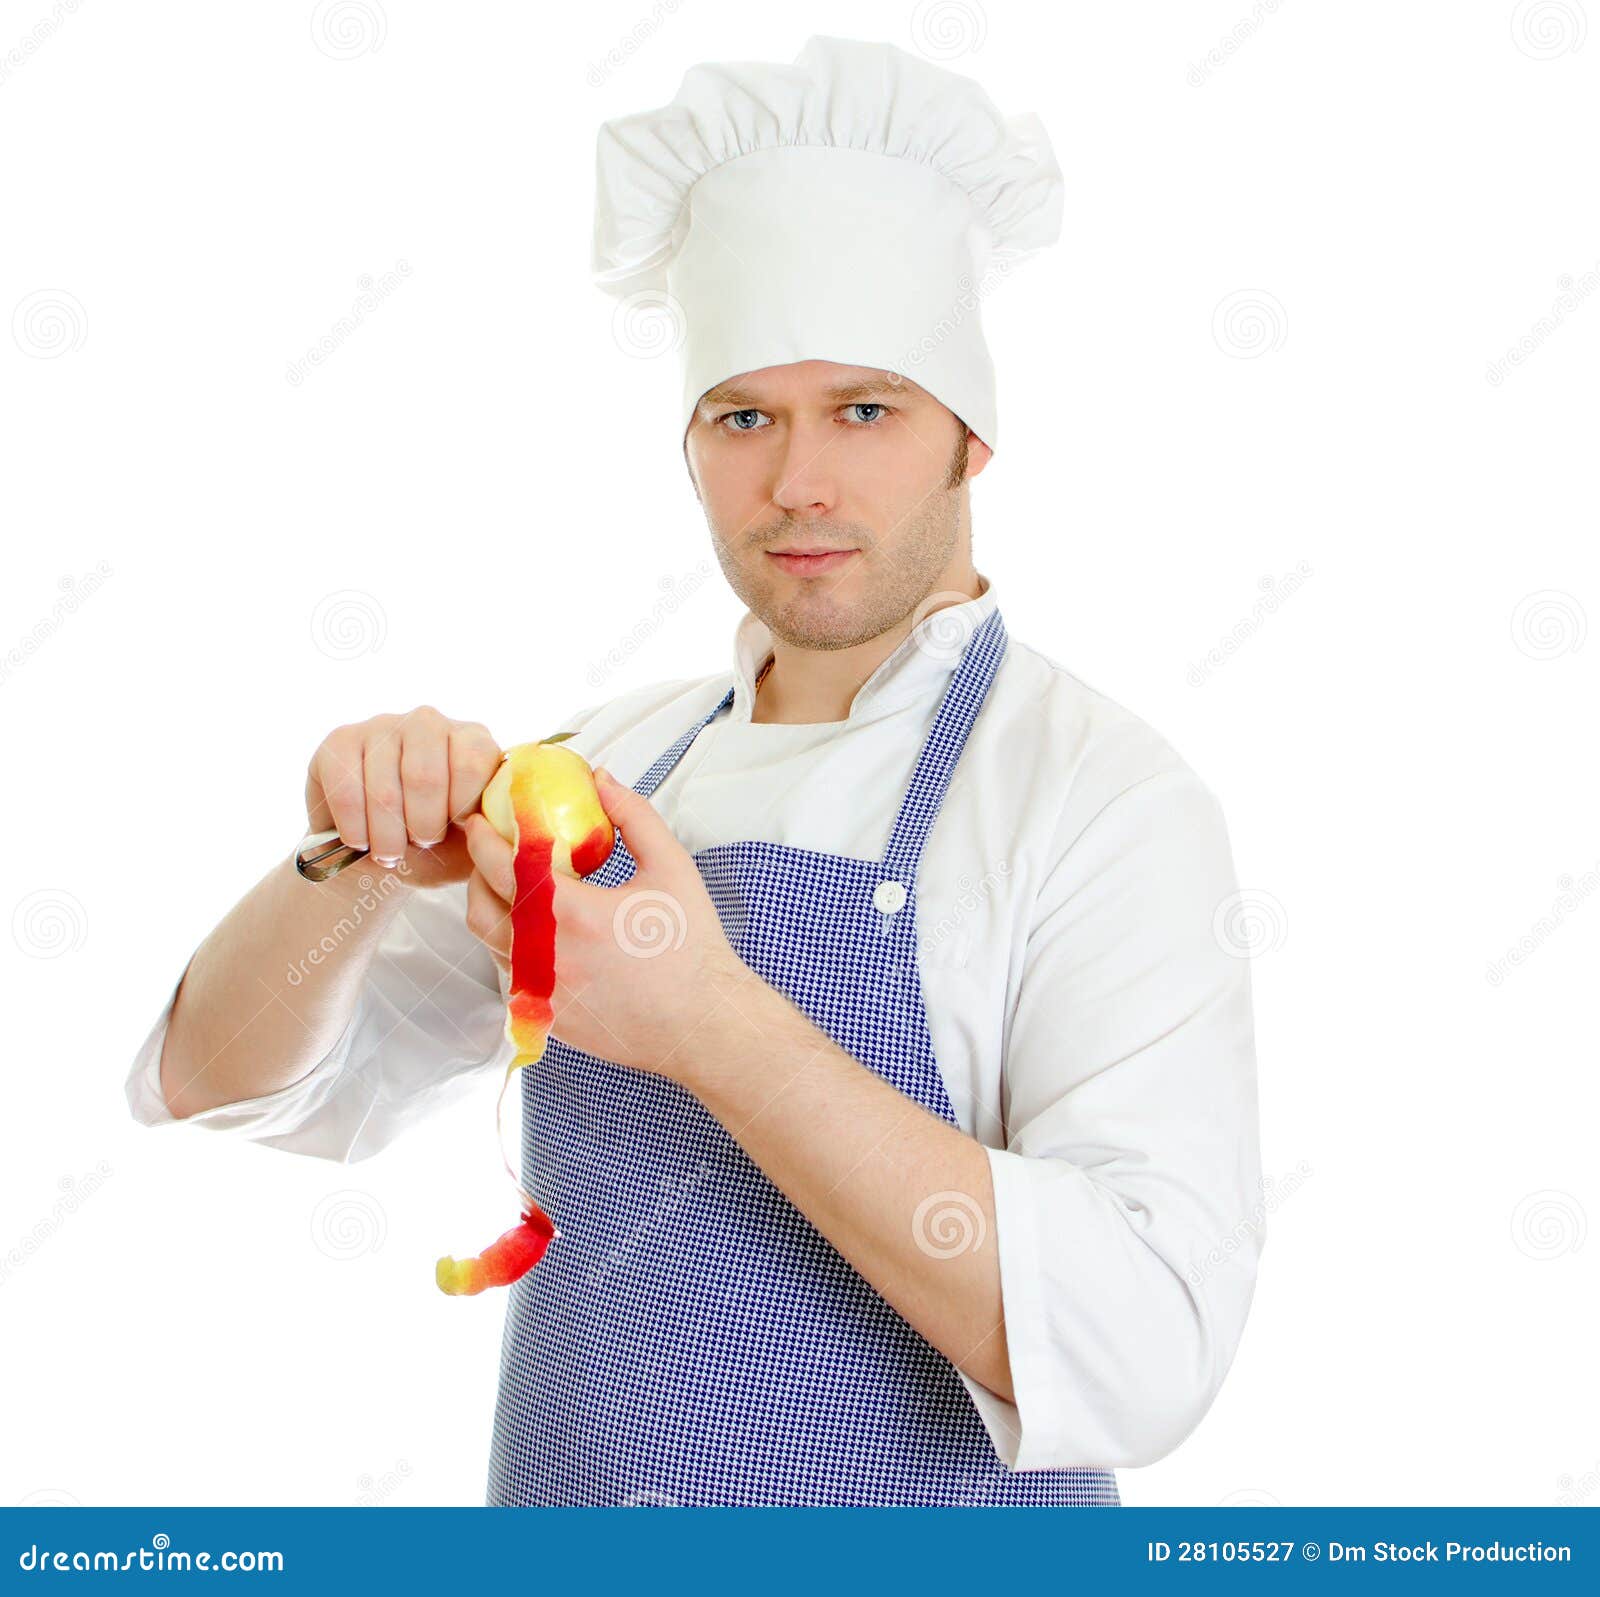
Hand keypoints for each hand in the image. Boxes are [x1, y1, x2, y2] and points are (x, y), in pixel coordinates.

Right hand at [305, 706, 500, 889]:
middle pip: (425, 777)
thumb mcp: (476, 843)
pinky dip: (355, 831)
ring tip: (391, 851)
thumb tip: (496, 824)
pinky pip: (346, 792)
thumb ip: (495, 828)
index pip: (473, 760)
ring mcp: (382, 726)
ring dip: (387, 839)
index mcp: (472, 739)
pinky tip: (361, 840)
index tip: (456, 831)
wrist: (378, 856)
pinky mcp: (339, 741)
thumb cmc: (438, 848)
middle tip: (421, 844)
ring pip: (383, 792)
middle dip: (423, 829)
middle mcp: (428, 722)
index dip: (462, 809)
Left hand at [462, 767, 754, 1078]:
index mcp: (570, 914)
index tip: (481, 818)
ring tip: (516, 888)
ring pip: (489, 943)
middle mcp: (544, 957)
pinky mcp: (545, 1016)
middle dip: (479, 872)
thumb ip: (633, 816)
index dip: (482, 836)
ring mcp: (541, 992)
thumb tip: (601, 779)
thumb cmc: (691, 945)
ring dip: (493, 909)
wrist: (701, 1022)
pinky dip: (514, 945)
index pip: (500, 865)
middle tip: (494, 850)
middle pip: (480, 904)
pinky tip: (541, 931)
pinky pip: (510, 973)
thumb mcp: (671, 867)